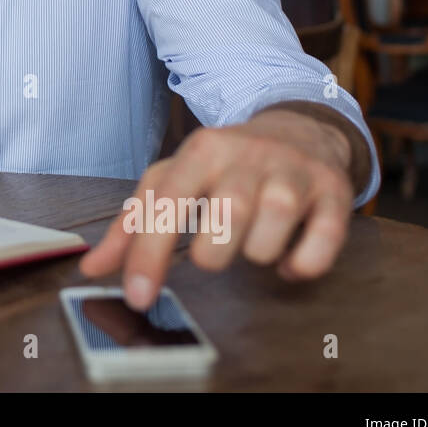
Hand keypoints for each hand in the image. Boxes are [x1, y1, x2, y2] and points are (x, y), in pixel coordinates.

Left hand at [78, 108, 356, 308]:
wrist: (299, 130)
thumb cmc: (225, 165)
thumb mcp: (173, 179)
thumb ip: (133, 225)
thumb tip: (93, 267)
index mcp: (201, 150)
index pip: (167, 202)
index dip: (149, 254)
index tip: (138, 296)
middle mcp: (248, 156)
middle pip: (224, 217)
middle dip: (213, 253)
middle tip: (214, 249)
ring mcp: (294, 172)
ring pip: (270, 231)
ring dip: (257, 255)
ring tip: (252, 244)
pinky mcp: (334, 191)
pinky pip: (320, 244)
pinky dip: (300, 264)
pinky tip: (287, 257)